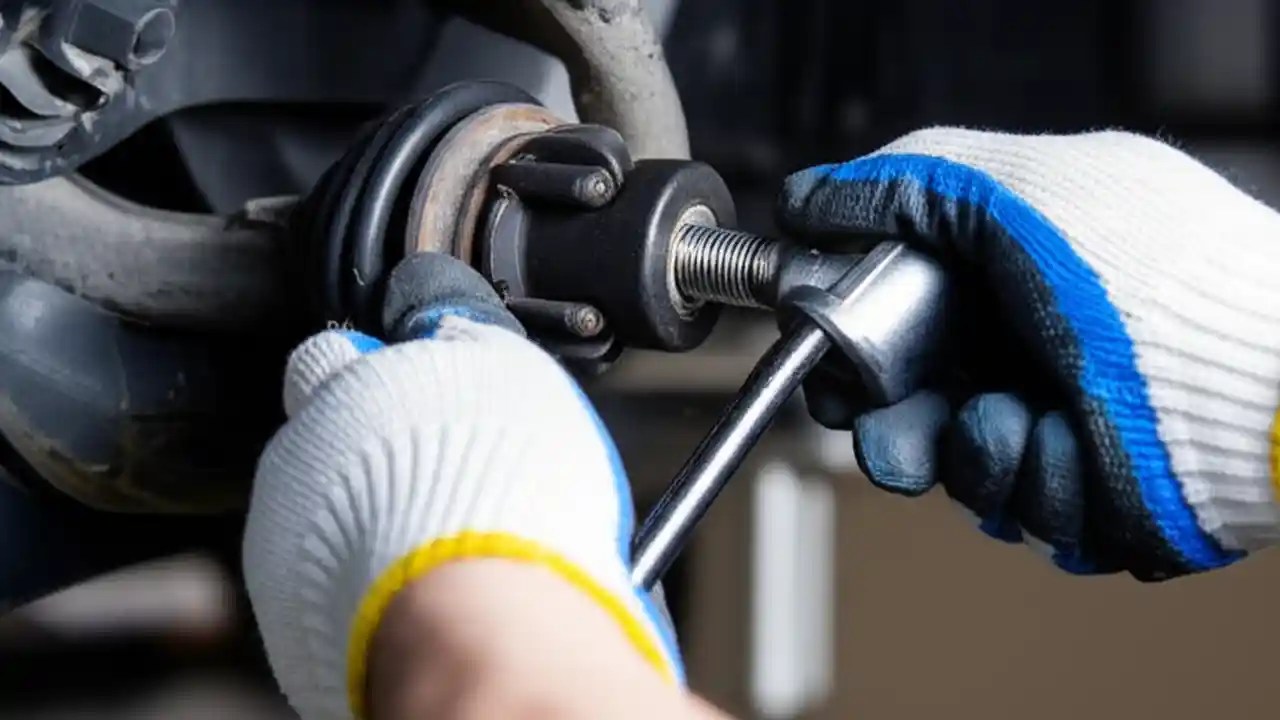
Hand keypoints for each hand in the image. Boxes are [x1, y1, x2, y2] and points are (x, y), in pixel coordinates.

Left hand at [242, 255, 681, 718]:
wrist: (482, 623)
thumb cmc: (505, 495)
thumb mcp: (511, 372)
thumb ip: (465, 341)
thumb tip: (447, 322)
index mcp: (344, 389)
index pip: (327, 355)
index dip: (366, 372)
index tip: (406, 394)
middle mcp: (297, 460)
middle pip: (320, 443)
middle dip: (366, 457)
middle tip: (438, 481)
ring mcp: (284, 546)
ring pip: (321, 520)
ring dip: (367, 527)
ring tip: (439, 548)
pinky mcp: (293, 624)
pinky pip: (328, 590)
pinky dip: (364, 591)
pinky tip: (420, 594)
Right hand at [779, 128, 1279, 579]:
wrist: (1251, 386)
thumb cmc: (1154, 279)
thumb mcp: (1016, 189)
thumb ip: (902, 185)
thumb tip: (810, 197)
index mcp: (1019, 270)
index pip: (901, 305)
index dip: (851, 329)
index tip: (820, 341)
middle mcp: (1037, 346)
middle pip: (912, 394)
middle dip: (882, 409)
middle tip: (869, 408)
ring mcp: (1064, 422)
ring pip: (953, 460)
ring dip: (965, 444)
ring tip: (1005, 418)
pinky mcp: (1089, 494)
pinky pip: (1016, 502)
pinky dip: (1032, 474)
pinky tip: (1064, 443)